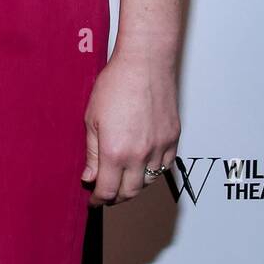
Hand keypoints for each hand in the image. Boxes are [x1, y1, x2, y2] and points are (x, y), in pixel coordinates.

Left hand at [80, 49, 179, 204]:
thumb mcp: (92, 118)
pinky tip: (143, 165)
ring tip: (123, 179)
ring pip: (148, 182)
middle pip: (129, 192)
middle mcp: (139, 155)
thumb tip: (89, 178)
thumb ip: (92, 152)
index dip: (99, 200)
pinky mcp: (173, 139)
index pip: (107, 191)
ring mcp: (159, 148)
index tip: (94, 200)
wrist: (145, 63)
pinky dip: (153, 171)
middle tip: (106, 193)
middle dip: (115, 197)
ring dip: (135, 186)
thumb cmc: (116, 84)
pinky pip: (165, 166)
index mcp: (115, 151)